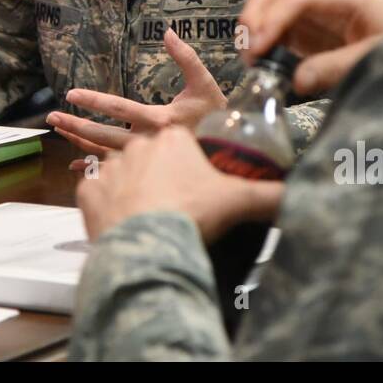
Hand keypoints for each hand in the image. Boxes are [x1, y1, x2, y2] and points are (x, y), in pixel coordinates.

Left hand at [47, 27, 224, 170]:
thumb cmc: (220, 119)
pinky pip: (115, 173)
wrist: (235, 160)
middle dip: (75, 126)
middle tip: (52, 118)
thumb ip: (187, 58)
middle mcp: (150, 144)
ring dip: (80, 143)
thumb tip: (168, 32)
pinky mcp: (146, 176)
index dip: (95, 101)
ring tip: (59, 133)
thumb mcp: (206, 85)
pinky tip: (76, 166)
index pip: (121, 109)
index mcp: (162, 122)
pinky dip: (93, 169)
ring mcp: (147, 164)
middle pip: (104, 136)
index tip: (71, 94)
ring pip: (106, 154)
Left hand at [76, 126, 275, 242]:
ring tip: (147, 216)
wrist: (148, 245)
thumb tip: (295, 196)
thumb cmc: (192, 214)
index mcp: (172, 138)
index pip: (182, 144)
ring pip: (122, 174)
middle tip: (173, 206)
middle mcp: (137, 145)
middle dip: (161, 179)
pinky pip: (95, 194)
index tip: (196, 188)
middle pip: (151, 158)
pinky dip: (107, 206)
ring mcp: (108, 168)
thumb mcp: (239, 201)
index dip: (190, 166)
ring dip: (131, 191)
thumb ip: (270, 194)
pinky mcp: (87, 192)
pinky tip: (120, 221)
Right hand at [240, 0, 382, 93]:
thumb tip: (296, 80)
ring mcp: (317, 11)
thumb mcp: (378, 59)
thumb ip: (337, 68)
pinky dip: (264, 39)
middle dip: (254, 16)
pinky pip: (278, 25)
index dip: (270, 19)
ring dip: (254, 27)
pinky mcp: (312, 29)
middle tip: (248, 54)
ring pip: (271, 3)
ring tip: (252, 60)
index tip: (257, 50)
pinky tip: (263, 61)